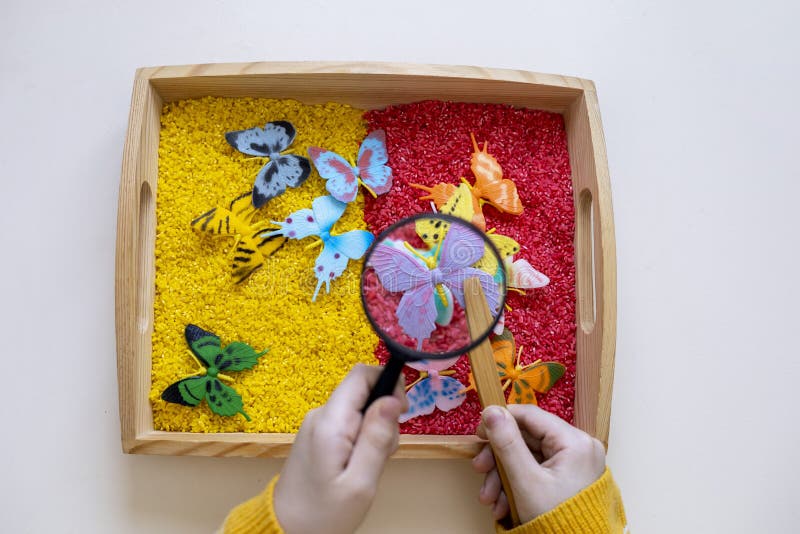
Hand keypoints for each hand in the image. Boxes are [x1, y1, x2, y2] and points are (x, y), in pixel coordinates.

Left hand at [273, 364, 406, 533]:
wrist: (286, 529)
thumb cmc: (324, 514)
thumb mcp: (360, 482)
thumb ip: (378, 438)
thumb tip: (393, 399)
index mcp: (331, 422)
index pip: (362, 374)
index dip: (388, 382)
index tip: (401, 412)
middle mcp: (321, 415)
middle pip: (363, 391)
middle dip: (384, 415)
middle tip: (382, 452)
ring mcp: (317, 424)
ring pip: (359, 408)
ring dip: (374, 430)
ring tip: (368, 465)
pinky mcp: (318, 434)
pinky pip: (349, 422)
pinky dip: (362, 438)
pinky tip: (358, 465)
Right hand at [472, 404, 605, 522]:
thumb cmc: (558, 521)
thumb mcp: (525, 481)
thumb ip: (507, 443)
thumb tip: (491, 411)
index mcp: (575, 442)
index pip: (530, 415)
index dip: (501, 420)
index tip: (478, 433)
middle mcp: (578, 447)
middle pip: (526, 439)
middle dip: (498, 459)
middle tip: (479, 470)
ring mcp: (573, 463)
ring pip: (527, 457)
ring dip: (503, 476)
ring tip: (490, 499)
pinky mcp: (567, 478)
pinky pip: (535, 472)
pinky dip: (517, 484)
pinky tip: (503, 504)